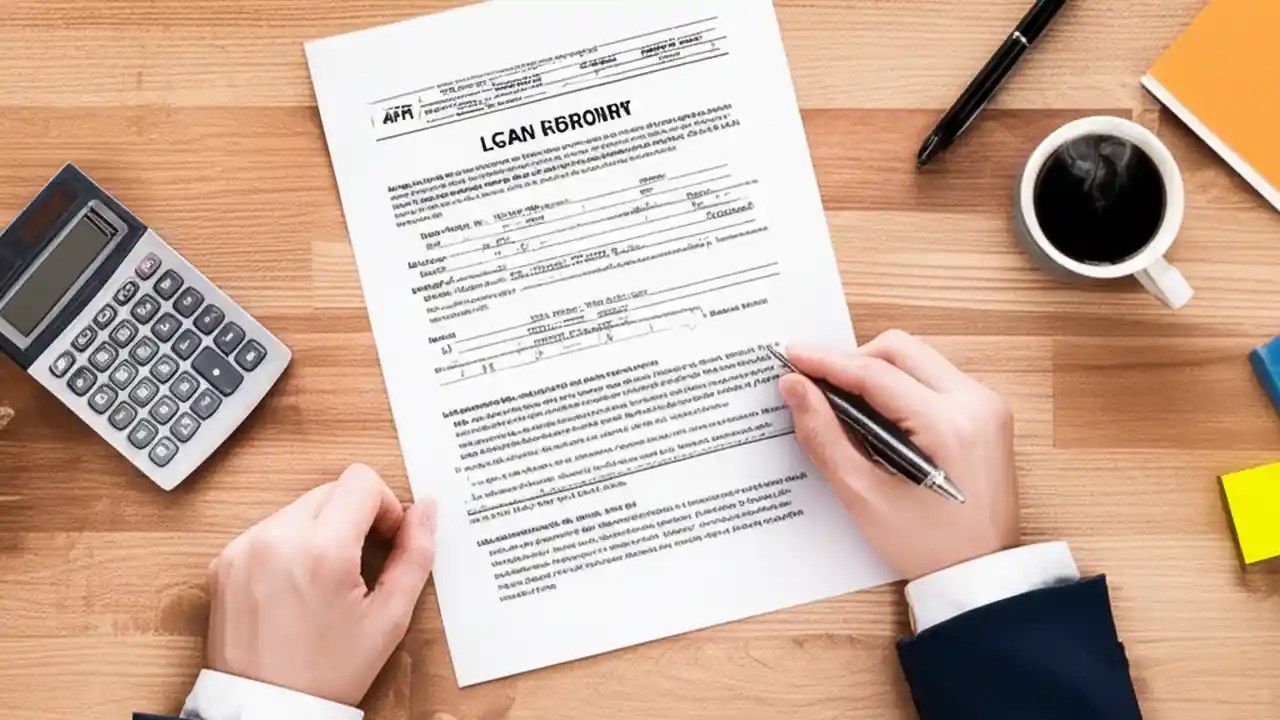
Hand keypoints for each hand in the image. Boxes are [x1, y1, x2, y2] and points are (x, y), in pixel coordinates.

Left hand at [206, 463, 436, 706]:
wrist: (264, 711)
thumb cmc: (326, 674)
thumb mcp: (389, 618)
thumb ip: (415, 555)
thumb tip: (425, 510)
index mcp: (321, 550)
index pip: (361, 481)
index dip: (385, 505)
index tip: (386, 538)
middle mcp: (276, 539)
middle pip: (331, 490)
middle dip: (355, 518)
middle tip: (362, 564)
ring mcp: (244, 548)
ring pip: (301, 508)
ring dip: (322, 531)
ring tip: (327, 580)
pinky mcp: (224, 561)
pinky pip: (270, 531)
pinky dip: (290, 547)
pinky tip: (297, 587)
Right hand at [779, 330, 1019, 580]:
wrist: (982, 576)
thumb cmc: (929, 547)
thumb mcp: (864, 497)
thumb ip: (824, 436)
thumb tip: (795, 389)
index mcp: (949, 425)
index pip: (875, 372)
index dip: (827, 361)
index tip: (792, 357)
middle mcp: (976, 404)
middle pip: (901, 349)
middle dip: (853, 360)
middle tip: (817, 385)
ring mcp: (987, 405)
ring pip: (918, 358)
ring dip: (877, 371)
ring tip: (844, 404)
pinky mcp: (987, 413)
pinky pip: (935, 378)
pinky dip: (900, 385)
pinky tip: (877, 415)